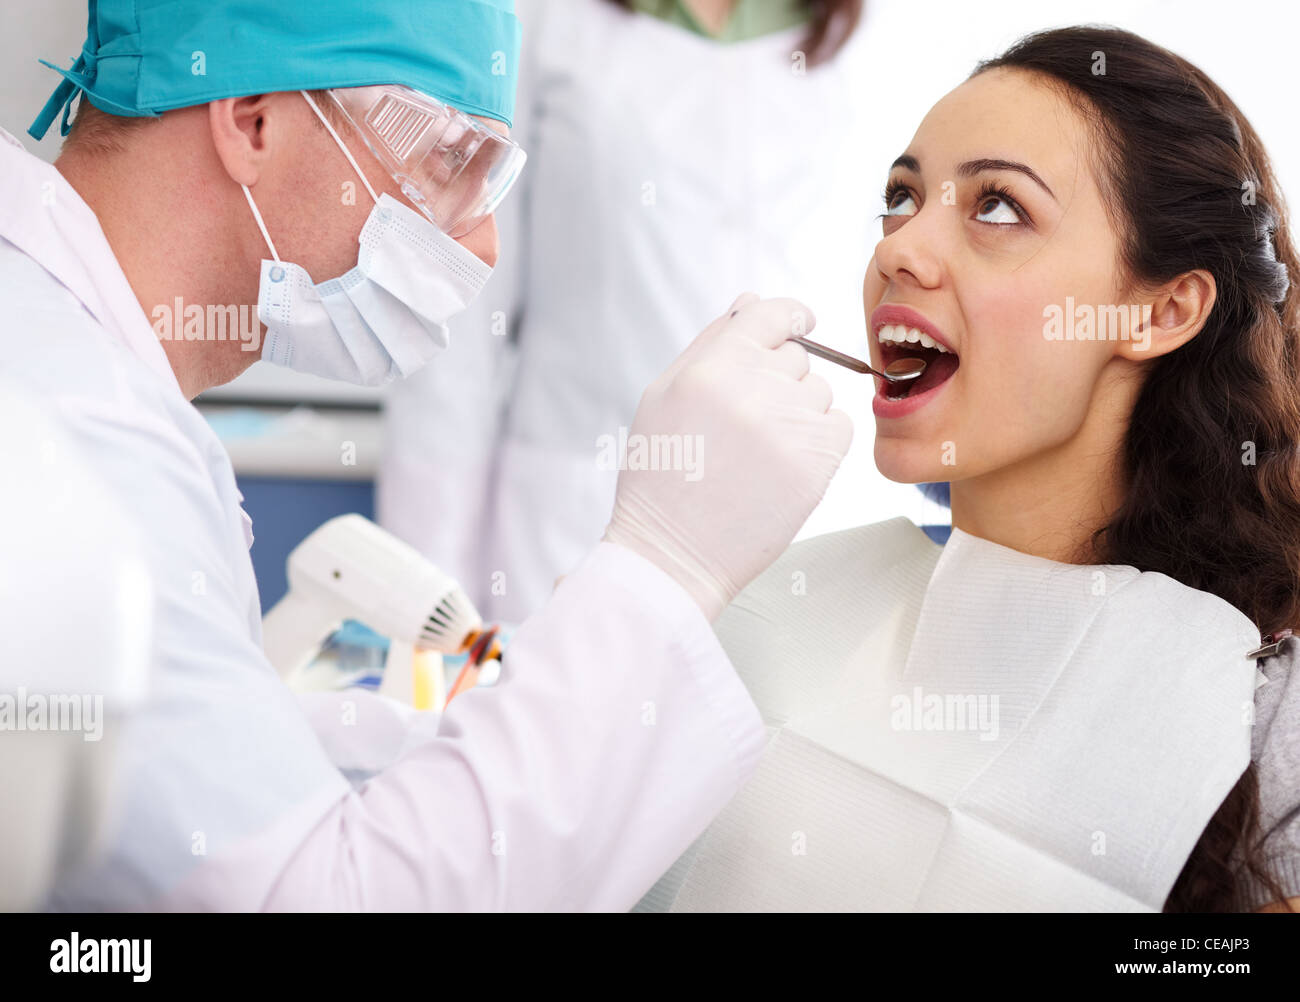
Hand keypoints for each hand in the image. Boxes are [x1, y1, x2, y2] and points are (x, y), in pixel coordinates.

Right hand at [603, 293, 852, 620]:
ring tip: (759, 451)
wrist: (673, 552)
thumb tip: (751, 303)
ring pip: (819, 392)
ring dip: (799, 412)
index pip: (774, 314)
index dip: (792, 316)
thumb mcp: (664, 396)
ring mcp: (789, 426)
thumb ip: (710, 343)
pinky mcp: (816, 463)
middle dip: (779, 379)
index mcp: (713, 366)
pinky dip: (820, 440)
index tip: (801, 323)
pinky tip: (784, 463)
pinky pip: (839, 426)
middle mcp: (755, 389)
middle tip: (747, 423)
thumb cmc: (662, 474)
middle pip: (798, 357)